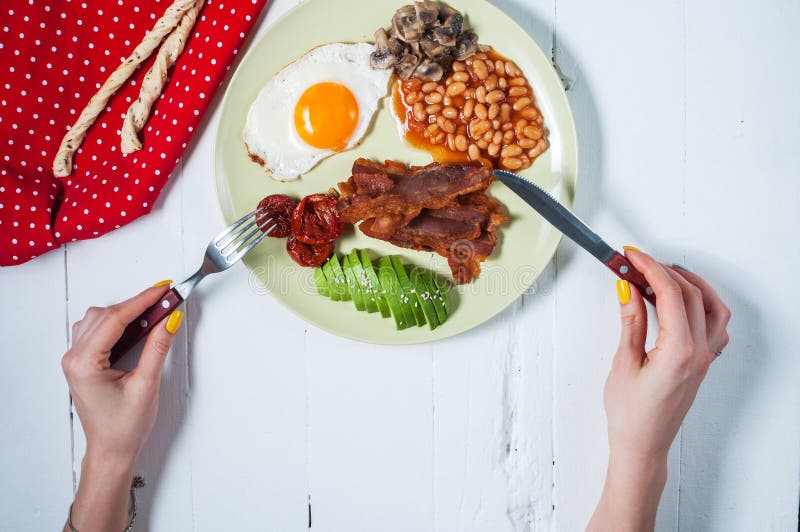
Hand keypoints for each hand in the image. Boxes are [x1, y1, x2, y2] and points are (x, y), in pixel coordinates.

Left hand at [62, 283, 183, 465]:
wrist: (111, 450)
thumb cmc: (123, 428)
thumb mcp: (146, 385)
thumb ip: (157, 347)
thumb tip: (169, 320)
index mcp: (85, 364)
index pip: (116, 319)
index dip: (143, 300)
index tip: (164, 290)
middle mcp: (74, 358)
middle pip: (106, 315)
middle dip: (137, 304)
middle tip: (166, 300)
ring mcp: (76, 360)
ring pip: (98, 319)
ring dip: (125, 312)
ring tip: (154, 312)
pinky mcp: (83, 362)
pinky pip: (96, 330)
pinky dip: (117, 322)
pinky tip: (136, 325)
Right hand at [588, 249, 729, 530]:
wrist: (642, 446)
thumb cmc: (630, 415)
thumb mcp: (623, 363)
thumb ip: (631, 321)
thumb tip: (630, 289)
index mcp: (680, 351)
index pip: (671, 293)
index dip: (649, 268)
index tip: (631, 256)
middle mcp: (700, 351)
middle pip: (692, 293)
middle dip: (662, 271)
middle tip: (634, 263)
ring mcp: (706, 357)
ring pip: (712, 304)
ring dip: (688, 283)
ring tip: (658, 275)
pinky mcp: (703, 362)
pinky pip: (715, 323)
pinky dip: (701, 303)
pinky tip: (678, 302)